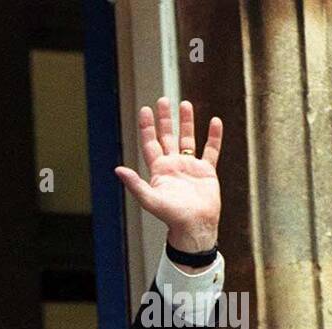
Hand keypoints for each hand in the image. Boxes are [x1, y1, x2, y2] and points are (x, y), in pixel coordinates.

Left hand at [115, 98, 221, 252]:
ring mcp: (190, 167)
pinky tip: (214, 122)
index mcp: (159, 171)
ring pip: (188, 139)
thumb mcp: (150, 199)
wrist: (194, 226)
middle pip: (168, 137)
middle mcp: (173, 166)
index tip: (145, 110)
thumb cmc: (171, 216)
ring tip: (184, 104)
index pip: (151, 144)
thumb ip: (134, 183)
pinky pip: (211, 150)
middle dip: (165, 119)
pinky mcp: (207, 171)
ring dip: (186, 122)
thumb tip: (117, 170)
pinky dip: (213, 136)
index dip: (147, 127)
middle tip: (162, 100)